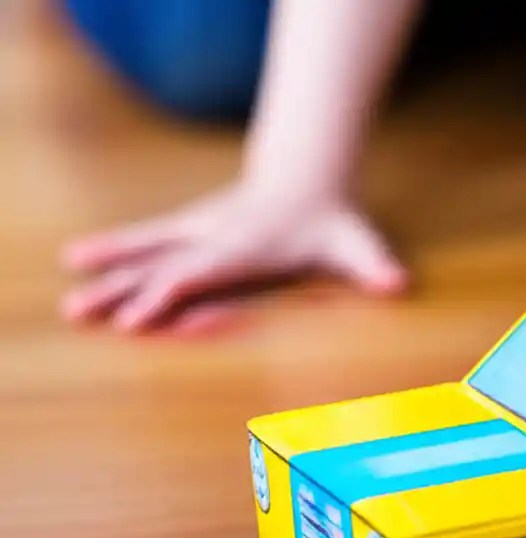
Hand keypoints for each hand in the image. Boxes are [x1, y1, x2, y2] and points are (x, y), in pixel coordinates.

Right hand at [60, 184, 408, 333]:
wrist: (308, 177)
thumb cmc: (331, 220)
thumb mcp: (356, 243)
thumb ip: (373, 266)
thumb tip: (398, 283)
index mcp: (245, 246)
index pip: (202, 272)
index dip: (171, 293)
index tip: (140, 317)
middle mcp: (213, 238)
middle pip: (161, 267)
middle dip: (123, 292)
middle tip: (83, 313)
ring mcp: (197, 232)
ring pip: (146, 255)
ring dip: (108, 276)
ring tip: (71, 300)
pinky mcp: (188, 230)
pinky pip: (146, 243)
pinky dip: (113, 252)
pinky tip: (79, 262)